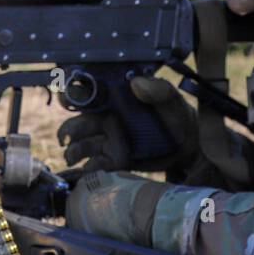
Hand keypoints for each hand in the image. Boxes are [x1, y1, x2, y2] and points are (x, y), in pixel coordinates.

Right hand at [56, 75, 197, 173]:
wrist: (188, 144)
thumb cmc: (176, 115)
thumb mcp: (170, 99)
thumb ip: (157, 90)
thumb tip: (137, 83)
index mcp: (114, 101)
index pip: (87, 96)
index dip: (73, 96)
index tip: (67, 99)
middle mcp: (106, 120)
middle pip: (78, 125)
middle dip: (68, 131)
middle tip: (66, 139)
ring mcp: (109, 142)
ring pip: (82, 146)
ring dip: (73, 152)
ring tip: (73, 157)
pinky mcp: (115, 161)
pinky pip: (95, 165)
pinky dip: (87, 170)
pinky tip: (85, 171)